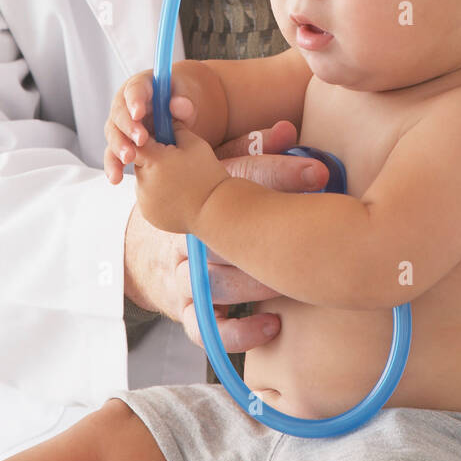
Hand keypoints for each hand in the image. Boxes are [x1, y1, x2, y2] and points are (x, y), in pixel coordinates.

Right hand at [104, 68, 196, 183]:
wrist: (176, 107)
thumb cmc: (180, 97)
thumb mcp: (186, 95)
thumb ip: (184, 100)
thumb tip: (179, 105)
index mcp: (141, 86)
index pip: (135, 90)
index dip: (135, 101)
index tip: (139, 113)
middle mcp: (125, 103)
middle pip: (120, 114)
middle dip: (128, 128)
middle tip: (140, 141)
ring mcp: (121, 123)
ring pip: (114, 134)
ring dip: (119, 148)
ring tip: (128, 160)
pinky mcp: (121, 141)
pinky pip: (113, 153)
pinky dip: (113, 165)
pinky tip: (115, 177)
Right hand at [122, 120, 328, 352]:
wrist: (139, 251)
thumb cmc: (192, 208)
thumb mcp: (212, 171)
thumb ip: (252, 151)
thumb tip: (289, 128)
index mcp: (197, 192)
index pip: (239, 174)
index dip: (280, 172)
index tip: (320, 172)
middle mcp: (185, 233)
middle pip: (223, 233)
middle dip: (269, 235)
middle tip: (314, 236)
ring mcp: (180, 275)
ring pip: (215, 283)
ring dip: (258, 284)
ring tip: (298, 283)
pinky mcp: (182, 311)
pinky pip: (206, 329)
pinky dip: (239, 332)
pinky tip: (273, 325)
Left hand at [131, 122, 229, 235]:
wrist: (217, 210)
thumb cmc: (208, 175)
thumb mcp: (195, 144)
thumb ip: (175, 129)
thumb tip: (165, 119)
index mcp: (154, 160)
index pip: (136, 142)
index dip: (145, 138)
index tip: (155, 138)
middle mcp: (143, 181)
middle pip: (140, 162)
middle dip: (153, 159)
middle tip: (173, 161)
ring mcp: (144, 200)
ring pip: (143, 181)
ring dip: (154, 177)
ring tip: (178, 180)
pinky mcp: (148, 213)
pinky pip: (148, 198)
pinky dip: (158, 195)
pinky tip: (177, 194)